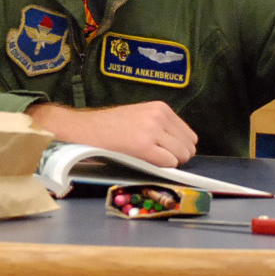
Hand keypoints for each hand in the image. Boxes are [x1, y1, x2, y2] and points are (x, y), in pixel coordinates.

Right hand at [27, 101, 197, 167]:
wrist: (85, 128)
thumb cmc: (110, 126)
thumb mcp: (141, 116)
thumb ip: (162, 127)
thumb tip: (181, 147)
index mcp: (161, 108)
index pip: (189, 135)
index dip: (180, 148)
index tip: (167, 153)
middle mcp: (160, 116)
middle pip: (188, 146)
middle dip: (178, 157)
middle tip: (159, 159)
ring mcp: (152, 129)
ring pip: (181, 156)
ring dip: (169, 163)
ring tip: (150, 159)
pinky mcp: (144, 145)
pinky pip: (168, 163)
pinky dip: (161, 167)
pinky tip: (145, 162)